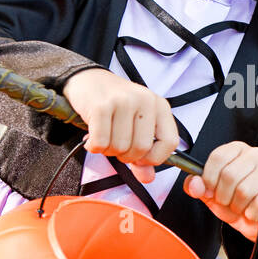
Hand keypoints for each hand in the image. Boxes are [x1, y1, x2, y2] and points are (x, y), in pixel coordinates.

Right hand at [62, 68, 177, 181]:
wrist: (88, 80)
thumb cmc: (115, 105)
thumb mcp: (136, 125)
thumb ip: (144, 154)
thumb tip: (148, 178)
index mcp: (160, 105)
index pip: (169, 142)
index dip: (154, 158)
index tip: (140, 158)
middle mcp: (145, 100)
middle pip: (141, 148)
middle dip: (126, 156)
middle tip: (116, 145)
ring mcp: (124, 101)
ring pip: (119, 147)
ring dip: (108, 151)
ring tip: (104, 137)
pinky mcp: (101, 105)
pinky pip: (100, 142)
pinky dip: (94, 147)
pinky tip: (92, 137)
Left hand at [182, 141, 257, 247]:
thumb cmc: (236, 203)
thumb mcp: (211, 195)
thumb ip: (198, 187)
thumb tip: (195, 184)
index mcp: (237, 150)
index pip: (218, 157)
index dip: (209, 179)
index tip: (210, 192)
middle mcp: (256, 155)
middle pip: (230, 175)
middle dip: (224, 197)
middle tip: (228, 203)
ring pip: (245, 190)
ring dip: (238, 207)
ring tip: (241, 208)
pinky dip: (252, 214)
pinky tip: (253, 213)